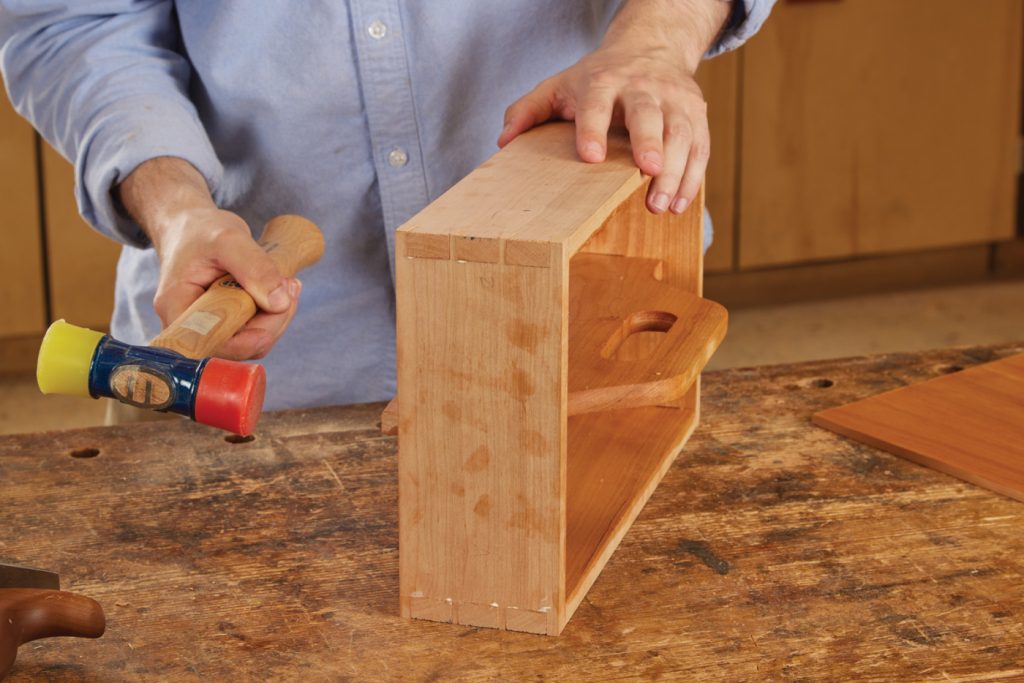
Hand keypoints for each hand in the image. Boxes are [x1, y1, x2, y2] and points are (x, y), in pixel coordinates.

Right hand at [117, 158, 298, 359]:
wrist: (192, 227)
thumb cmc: (201, 231)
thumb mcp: (228, 240)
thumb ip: (254, 268)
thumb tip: (280, 303)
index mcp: (177, 308)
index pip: (211, 345)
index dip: (246, 342)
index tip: (274, 314)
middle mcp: (189, 326)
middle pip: (238, 346)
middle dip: (272, 321)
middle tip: (289, 285)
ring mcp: (209, 326)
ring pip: (252, 340)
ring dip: (277, 316)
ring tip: (287, 282)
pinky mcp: (226, 322)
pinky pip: (255, 329)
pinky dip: (274, 312)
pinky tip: (283, 287)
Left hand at [498, 0, 729, 215]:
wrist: (650, 47)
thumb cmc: (598, 78)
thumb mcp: (558, 86)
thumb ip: (527, 111)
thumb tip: (502, 142)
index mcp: (603, 81)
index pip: (597, 103)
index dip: (594, 128)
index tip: (591, 156)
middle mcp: (642, 87)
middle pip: (649, 113)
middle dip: (650, 142)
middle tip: (649, 171)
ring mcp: (673, 99)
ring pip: (681, 132)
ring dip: (675, 170)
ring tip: (661, 205)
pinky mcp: (695, 113)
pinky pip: (700, 146)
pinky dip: (692, 176)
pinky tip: (678, 203)